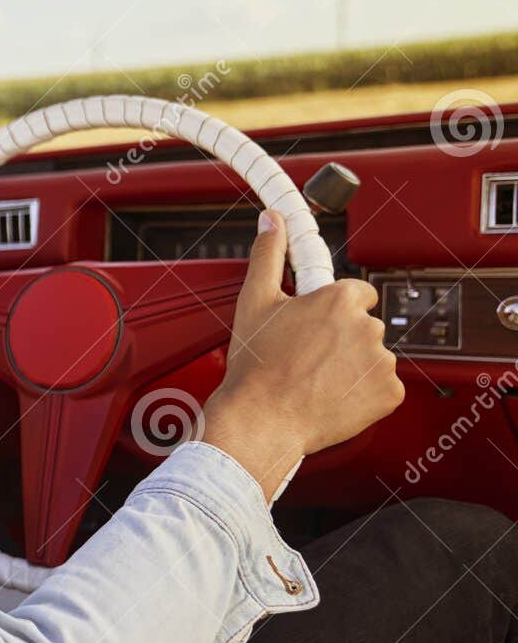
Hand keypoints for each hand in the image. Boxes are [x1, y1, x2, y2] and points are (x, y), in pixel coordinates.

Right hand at [202, 209, 404, 501]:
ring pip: (372, 356)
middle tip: (308, 356)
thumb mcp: (254, 302)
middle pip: (364, 325)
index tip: (316, 325)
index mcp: (339, 300)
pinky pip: (382, 387)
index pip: (357, 293)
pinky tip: (333, 396)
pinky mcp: (389, 394)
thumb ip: (267, 255)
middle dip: (342, 339)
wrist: (261, 420)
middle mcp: (367, 327)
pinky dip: (363, 393)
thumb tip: (272, 222)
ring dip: (352, 366)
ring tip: (316, 380)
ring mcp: (382, 362)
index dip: (333, 311)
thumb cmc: (256, 367)